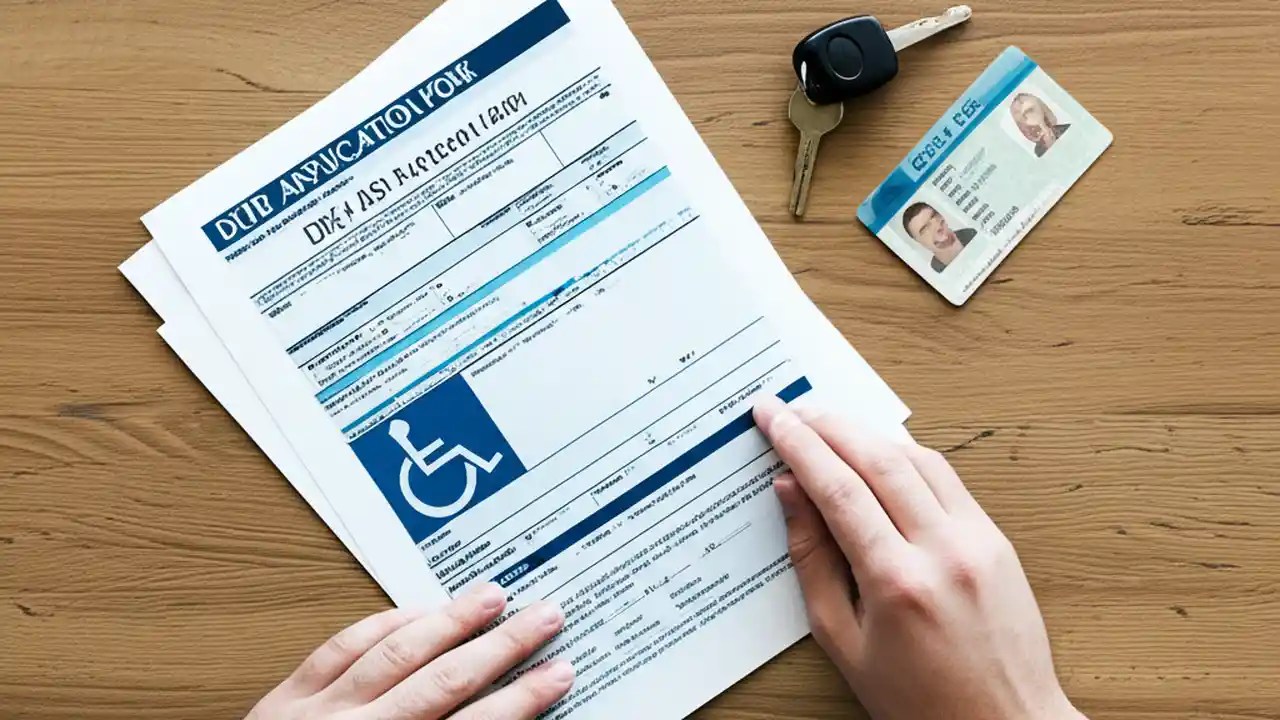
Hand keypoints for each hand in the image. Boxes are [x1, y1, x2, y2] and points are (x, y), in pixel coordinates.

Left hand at [245, 584, 572, 719]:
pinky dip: (382, 623)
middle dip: (502, 646)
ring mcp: (317, 713)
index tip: (558, 673)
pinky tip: (414, 610)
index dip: (523, 697)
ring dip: (449, 621)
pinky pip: (341, 648)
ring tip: (490, 597)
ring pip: (396, 651)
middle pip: (445, 679)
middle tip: (544, 617)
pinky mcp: (283, 701)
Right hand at [753, 398, 1083, 719]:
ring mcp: (977, 540)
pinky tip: (880, 450)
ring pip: (917, 456)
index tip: (772, 417)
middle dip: (827, 424)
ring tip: (828, 422)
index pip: (837, 488)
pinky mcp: (996, 539)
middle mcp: (943, 550)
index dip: (798, 444)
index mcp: (897, 582)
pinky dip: (907, 454)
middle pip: (877, 458)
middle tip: (792, 408)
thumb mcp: (843, 641)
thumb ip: (812, 561)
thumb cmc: (919, 700)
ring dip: (868, 432)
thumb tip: (790, 492)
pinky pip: (947, 477)